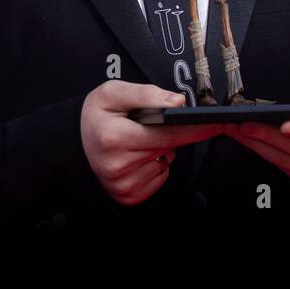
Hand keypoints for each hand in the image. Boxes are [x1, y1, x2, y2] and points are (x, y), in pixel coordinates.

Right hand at [80, 81, 225, 205]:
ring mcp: (123, 185)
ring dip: (160, 150)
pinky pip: (159, 177)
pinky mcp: (129, 196)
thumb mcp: (113, 92)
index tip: (215, 123)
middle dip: (169, 133)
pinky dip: (155, 165)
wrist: (74, 143)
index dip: (194, 127)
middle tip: (150, 124)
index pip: (168, 133)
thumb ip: (146, 94)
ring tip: (137, 140)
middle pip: (168, 147)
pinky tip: (138, 156)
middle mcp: (118, 165)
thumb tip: (176, 102)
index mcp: (114, 137)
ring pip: (166, 163)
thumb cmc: (96, 116)